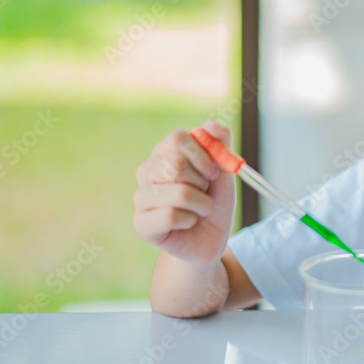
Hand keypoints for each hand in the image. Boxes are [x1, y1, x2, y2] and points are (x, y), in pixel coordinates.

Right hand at [133, 119, 235, 265]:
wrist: (211, 238)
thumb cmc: (213, 202)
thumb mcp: (223, 171)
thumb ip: (220, 146)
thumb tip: (210, 124)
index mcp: (163, 153)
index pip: (178, 138)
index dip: (203, 155)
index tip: (213, 172)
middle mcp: (146, 171)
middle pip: (175, 164)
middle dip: (202, 183)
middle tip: (204, 193)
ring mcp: (140, 197)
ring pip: (178, 193)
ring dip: (201, 204)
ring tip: (199, 210)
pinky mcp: (141, 223)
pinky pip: (171, 216)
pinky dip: (190, 220)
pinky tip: (188, 223)